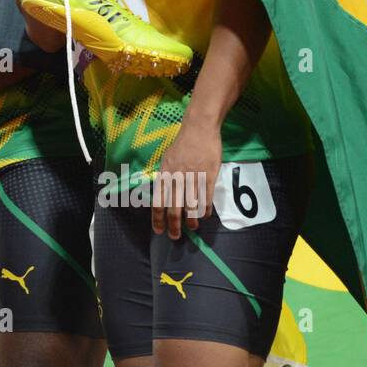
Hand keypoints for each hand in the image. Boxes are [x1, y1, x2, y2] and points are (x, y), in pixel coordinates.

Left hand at [151, 119, 221, 239]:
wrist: (199, 129)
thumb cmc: (182, 144)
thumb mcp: (166, 159)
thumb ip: (165, 176)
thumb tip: (162, 193)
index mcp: (164, 174)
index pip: (158, 201)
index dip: (157, 218)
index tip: (158, 230)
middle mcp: (177, 178)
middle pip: (174, 208)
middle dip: (174, 225)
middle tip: (175, 237)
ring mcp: (193, 177)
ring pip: (191, 206)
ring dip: (191, 220)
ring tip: (192, 228)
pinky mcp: (208, 176)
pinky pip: (206, 198)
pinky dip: (205, 210)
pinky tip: (205, 216)